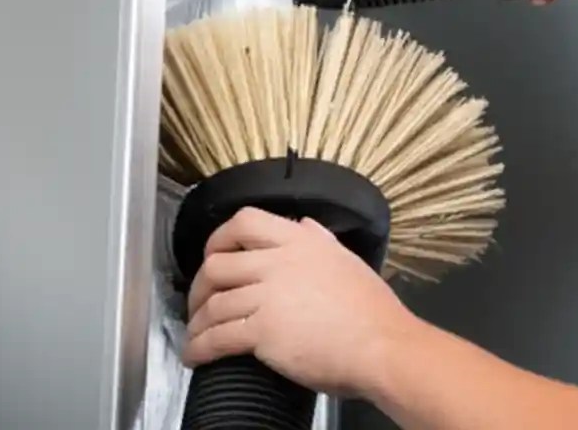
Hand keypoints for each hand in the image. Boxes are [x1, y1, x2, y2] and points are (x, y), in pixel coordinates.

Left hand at [180, 207, 418, 397]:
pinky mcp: (263, 331)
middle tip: (199, 302)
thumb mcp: (347, 261)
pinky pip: (217, 337)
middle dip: (198, 287)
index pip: (244, 221)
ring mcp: (268, 295)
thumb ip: (320, 240)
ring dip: (196, 323)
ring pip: (212, 304)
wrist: (382, 345)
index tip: (213, 255)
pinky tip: (196, 357)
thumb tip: (304, 226)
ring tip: (195, 336)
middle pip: (216, 265)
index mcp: (299, 241)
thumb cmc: (372, 310)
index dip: (218, 238)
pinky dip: (199, 348)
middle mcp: (278, 262)